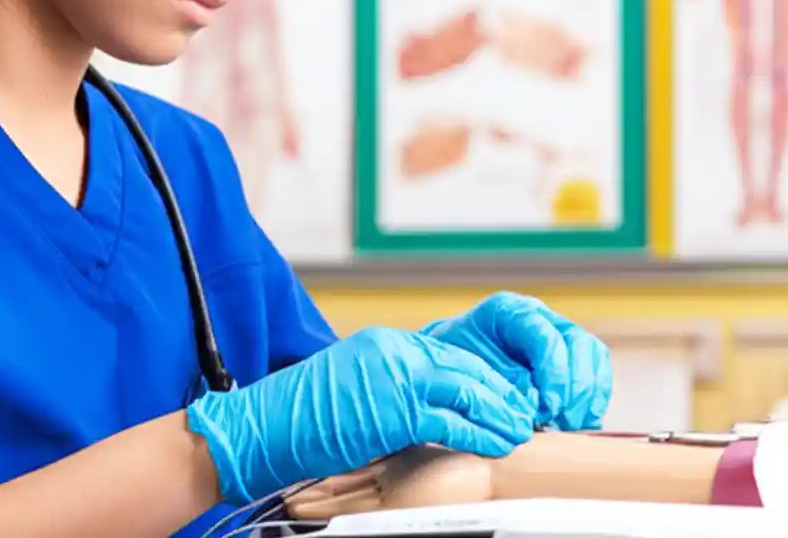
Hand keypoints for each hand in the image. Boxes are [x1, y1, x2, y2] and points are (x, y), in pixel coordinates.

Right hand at [186, 327, 535, 505]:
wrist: (263, 426)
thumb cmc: (301, 416)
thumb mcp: (353, 386)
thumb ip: (390, 386)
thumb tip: (421, 407)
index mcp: (387, 343)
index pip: (450, 354)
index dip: (482, 376)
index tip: (503, 393)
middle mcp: (396, 351)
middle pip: (466, 367)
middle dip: (500, 391)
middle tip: (524, 411)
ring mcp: (397, 377)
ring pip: (467, 391)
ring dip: (499, 413)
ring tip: (519, 430)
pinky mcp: (395, 409)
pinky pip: (451, 421)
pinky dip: (479, 433)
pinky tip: (496, 443)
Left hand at [421, 292, 612, 430]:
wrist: (452, 368)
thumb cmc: (455, 368)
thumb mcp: (468, 372)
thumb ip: (504, 384)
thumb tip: (538, 404)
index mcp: (509, 311)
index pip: (545, 336)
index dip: (553, 373)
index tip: (548, 409)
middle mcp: (540, 316)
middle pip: (578, 343)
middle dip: (574, 388)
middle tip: (560, 422)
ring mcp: (558, 333)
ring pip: (593, 355)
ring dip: (588, 395)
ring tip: (570, 426)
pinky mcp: (570, 356)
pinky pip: (597, 372)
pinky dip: (594, 399)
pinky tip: (579, 423)